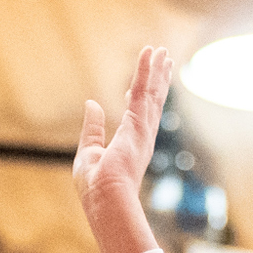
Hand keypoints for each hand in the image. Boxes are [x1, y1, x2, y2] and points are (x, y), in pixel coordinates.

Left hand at [74, 47, 171, 209]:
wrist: (106, 201)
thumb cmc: (96, 187)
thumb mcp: (88, 152)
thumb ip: (92, 128)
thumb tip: (92, 104)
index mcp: (131, 146)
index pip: (136, 117)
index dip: (136, 100)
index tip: (132, 87)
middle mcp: (143, 137)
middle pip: (152, 102)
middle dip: (158, 80)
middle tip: (164, 61)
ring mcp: (143, 130)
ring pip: (151, 93)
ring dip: (156, 71)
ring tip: (162, 52)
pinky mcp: (138, 124)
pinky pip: (142, 91)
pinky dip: (146, 71)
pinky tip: (150, 54)